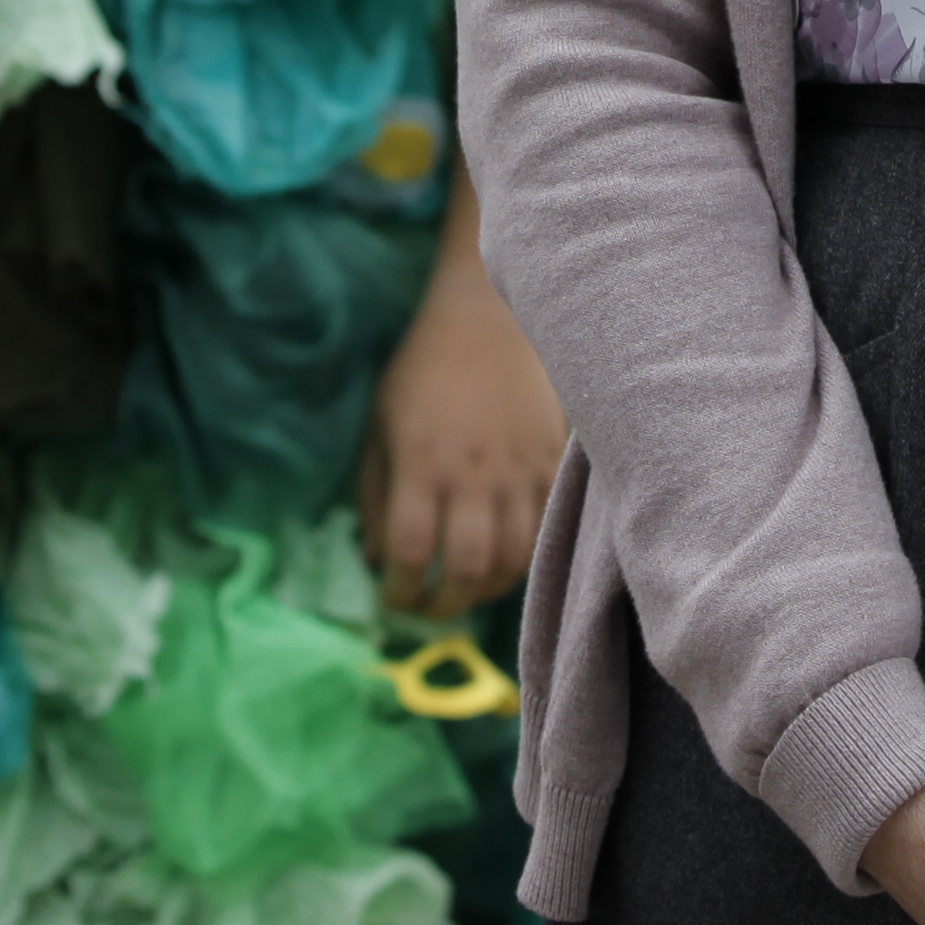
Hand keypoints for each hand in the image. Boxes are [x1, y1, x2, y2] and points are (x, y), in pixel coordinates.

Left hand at [357, 233, 562, 608]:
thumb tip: (377, 558)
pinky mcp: (551, 462)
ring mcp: (519, 470)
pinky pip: (545, 529)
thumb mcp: (380, 425)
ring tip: (467, 589)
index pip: (411, 552)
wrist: (488, 318)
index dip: (399, 591)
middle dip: (442, 604)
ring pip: (512, 559)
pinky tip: (503, 557)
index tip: (392, 598)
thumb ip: (374, 493)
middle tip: (428, 606)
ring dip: (486, 589)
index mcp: (422, 463)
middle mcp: (472, 473)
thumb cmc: (423, 371)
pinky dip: (523, 557)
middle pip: (466, 568)